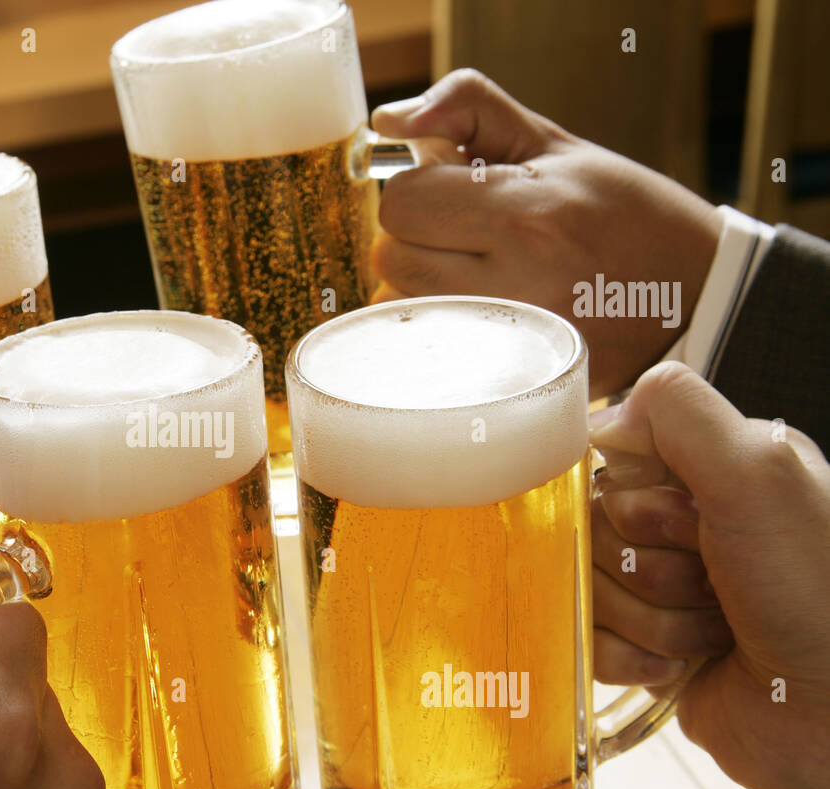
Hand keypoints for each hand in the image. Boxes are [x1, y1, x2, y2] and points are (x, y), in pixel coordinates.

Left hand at [370, 69, 723, 397]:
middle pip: (392, 258)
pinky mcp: (515, 376)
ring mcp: (513, 336)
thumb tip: (390, 122)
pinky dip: (442, 333)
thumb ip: (466, 110)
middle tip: (461, 237)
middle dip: (414, 240)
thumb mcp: (553, 143)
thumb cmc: (623, 212)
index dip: (416, 192)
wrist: (699, 294)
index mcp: (523, 211)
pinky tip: (481, 316)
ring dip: (423, 288)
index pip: (401, 203)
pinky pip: (433, 355)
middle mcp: (514, 278)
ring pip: (405, 308)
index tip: (449, 195)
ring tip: (476, 274)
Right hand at [590, 362, 829, 788]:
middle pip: (593, 523)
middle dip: (643, 562)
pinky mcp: (645, 647)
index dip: (632, 495)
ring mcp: (665, 588)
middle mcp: (692, 523)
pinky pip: (587, 637)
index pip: (614, 456)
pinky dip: (628, 655)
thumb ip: (681, 415)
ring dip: (647, 614)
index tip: (681, 519)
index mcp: (721, 469)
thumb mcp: (762, 475)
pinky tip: (680, 664)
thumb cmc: (821, 599)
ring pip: (587, 582)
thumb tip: (607, 415)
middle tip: (709, 579)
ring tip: (711, 628)